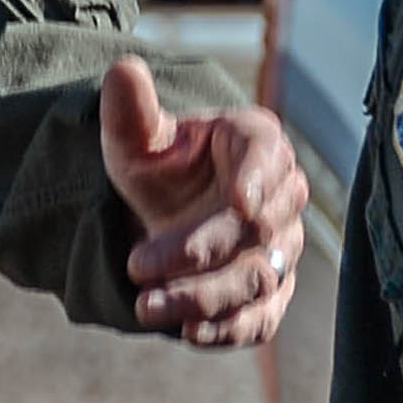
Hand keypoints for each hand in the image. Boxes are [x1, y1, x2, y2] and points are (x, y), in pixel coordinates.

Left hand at [105, 57, 305, 346]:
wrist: (166, 214)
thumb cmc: (160, 168)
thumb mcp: (137, 140)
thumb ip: (132, 111)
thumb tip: (123, 69)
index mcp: (256, 144)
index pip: (269, 157)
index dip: (260, 180)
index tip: (241, 203)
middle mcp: (280, 199)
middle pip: (256, 230)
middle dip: (197, 251)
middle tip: (137, 264)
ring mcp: (280, 250)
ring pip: (256, 279)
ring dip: (203, 297)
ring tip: (146, 306)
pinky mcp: (270, 295)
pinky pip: (260, 317)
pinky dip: (228, 330)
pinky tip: (188, 334)